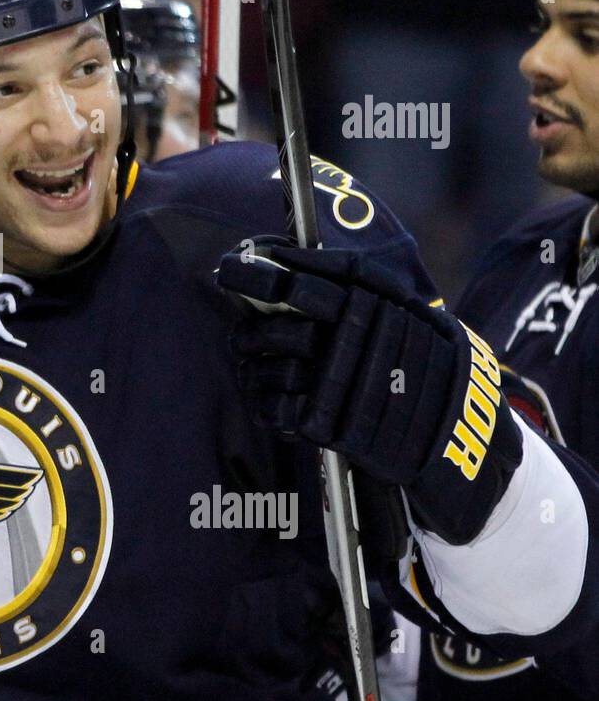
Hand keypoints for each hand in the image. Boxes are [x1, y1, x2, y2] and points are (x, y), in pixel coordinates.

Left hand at [216, 239, 521, 544]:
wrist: (469, 439)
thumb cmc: (439, 369)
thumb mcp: (419, 314)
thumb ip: (366, 289)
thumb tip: (292, 261)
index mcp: (373, 306)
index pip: (300, 281)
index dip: (259, 273)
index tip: (232, 266)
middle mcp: (351, 341)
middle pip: (275, 327)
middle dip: (248, 329)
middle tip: (241, 333)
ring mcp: (337, 385)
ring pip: (268, 368)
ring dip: (252, 369)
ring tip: (253, 369)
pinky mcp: (329, 427)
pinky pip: (274, 409)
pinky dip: (265, 404)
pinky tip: (270, 401)